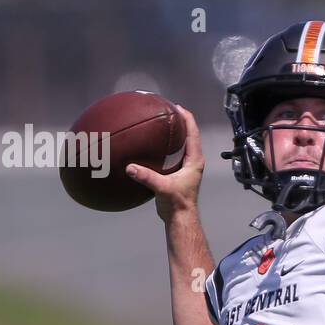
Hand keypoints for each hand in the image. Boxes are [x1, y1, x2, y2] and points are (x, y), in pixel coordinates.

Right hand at [126, 105, 205, 222]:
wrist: (179, 218)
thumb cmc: (178, 203)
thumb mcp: (163, 188)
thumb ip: (148, 177)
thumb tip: (130, 168)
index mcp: (194, 160)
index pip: (193, 133)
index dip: (186, 118)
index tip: (176, 106)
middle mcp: (192, 161)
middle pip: (188, 135)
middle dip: (178, 121)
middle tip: (165, 110)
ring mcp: (185, 167)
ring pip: (181, 144)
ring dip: (172, 133)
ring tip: (159, 123)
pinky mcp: (177, 172)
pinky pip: (172, 154)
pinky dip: (164, 146)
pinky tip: (151, 144)